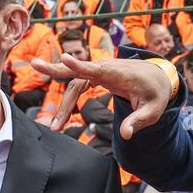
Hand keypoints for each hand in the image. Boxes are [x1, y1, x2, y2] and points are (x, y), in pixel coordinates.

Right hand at [30, 54, 170, 137]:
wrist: (158, 78)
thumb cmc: (155, 94)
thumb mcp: (153, 111)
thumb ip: (139, 121)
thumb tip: (126, 135)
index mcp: (119, 73)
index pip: (97, 68)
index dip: (80, 64)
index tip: (65, 57)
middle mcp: (105, 69)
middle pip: (77, 71)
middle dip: (55, 69)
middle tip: (34, 64)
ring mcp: (99, 72)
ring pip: (74, 84)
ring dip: (64, 105)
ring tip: (55, 126)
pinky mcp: (96, 77)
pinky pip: (77, 86)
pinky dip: (69, 102)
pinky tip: (62, 118)